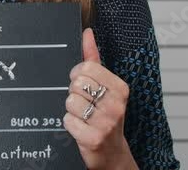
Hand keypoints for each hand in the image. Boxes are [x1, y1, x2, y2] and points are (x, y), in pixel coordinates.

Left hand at [64, 28, 136, 169]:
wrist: (111, 153)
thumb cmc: (106, 116)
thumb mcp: (105, 86)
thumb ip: (94, 58)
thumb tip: (87, 33)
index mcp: (120, 88)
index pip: (86, 67)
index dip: (78, 75)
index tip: (84, 85)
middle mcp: (116, 105)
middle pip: (76, 84)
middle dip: (74, 93)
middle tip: (85, 103)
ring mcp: (106, 123)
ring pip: (70, 101)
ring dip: (72, 110)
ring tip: (84, 117)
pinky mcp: (93, 138)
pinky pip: (67, 120)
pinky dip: (70, 124)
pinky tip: (81, 128)